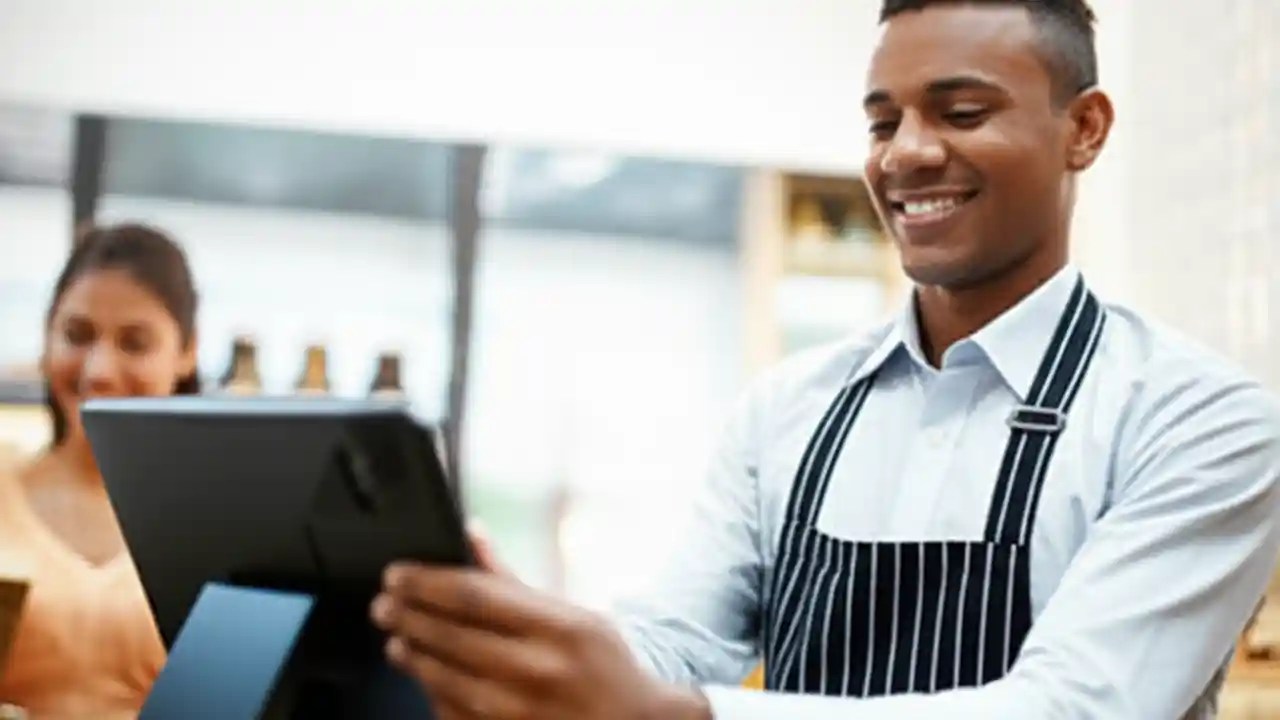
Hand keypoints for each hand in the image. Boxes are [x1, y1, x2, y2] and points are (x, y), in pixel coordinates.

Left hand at [370, 560, 709, 719]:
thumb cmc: (603, 669)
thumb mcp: (574, 615)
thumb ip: (513, 580)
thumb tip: (471, 535)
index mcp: (558, 629)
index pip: (473, 595)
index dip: (425, 582)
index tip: (398, 574)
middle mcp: (537, 671)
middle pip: (449, 636)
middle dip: (406, 616)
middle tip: (383, 604)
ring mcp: (519, 713)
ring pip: (443, 679)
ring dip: (412, 655)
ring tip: (397, 638)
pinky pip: (453, 714)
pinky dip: (433, 693)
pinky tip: (425, 677)